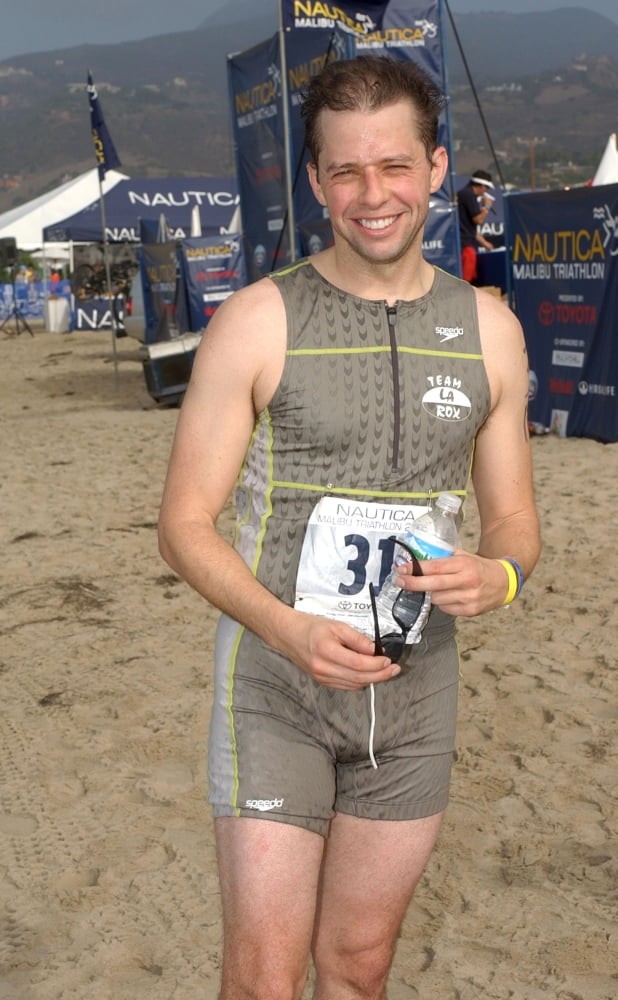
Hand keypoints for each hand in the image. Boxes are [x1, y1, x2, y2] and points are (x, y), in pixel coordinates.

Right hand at [278, 613, 399, 690]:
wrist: (288, 635)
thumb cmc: (311, 627)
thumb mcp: (336, 625)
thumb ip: (356, 638)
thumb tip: (374, 649)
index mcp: (326, 651)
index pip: (358, 663)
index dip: (376, 664)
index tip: (388, 660)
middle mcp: (323, 668)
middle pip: (358, 677)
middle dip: (380, 675)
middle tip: (394, 669)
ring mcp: (322, 677)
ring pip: (353, 684)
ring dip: (372, 679)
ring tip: (385, 672)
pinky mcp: (322, 681)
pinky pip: (346, 686)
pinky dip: (359, 682)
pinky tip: (368, 675)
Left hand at [394, 550, 509, 616]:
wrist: (505, 582)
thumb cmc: (480, 567)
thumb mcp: (464, 555)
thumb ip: (444, 556)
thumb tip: (417, 557)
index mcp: (464, 564)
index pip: (434, 567)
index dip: (415, 569)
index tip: (401, 568)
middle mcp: (467, 581)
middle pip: (433, 585)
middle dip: (413, 584)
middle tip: (399, 581)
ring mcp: (469, 598)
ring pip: (437, 599)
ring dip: (429, 593)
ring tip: (431, 587)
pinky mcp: (470, 611)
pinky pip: (445, 609)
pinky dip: (442, 602)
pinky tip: (447, 596)